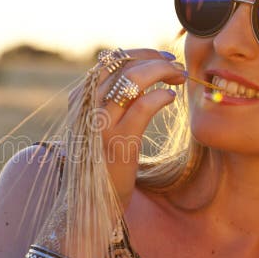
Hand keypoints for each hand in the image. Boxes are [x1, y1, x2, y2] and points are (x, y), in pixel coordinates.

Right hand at [93, 48, 186, 209]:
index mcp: (79, 98)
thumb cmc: (99, 163)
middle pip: (123, 64)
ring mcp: (100, 123)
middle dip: (155, 60)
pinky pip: (143, 106)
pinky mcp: (118, 141)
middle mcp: (86, 106)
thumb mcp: (96, 126)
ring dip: (162, 72)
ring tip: (179, 78)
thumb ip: (108, 100)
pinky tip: (171, 98)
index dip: (141, 54)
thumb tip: (136, 73)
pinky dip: (161, 96)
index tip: (163, 59)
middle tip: (176, 67)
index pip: (111, 59)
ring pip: (134, 79)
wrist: (89, 203)